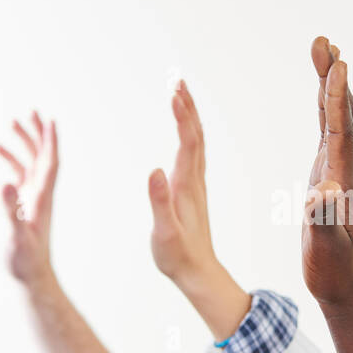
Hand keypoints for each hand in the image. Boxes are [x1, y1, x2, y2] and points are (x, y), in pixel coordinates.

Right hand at [0, 112, 58, 285]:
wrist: (33, 276)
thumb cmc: (26, 260)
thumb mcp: (17, 235)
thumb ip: (11, 210)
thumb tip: (5, 183)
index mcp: (43, 198)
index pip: (51, 162)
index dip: (51, 141)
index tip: (49, 119)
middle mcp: (41, 194)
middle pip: (43, 157)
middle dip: (38, 134)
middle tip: (31, 111)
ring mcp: (34, 199)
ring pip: (32, 164)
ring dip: (25, 144)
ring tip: (12, 124)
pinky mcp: (26, 206)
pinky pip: (21, 176)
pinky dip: (13, 161)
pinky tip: (0, 152)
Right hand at [148, 80, 219, 288]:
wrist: (197, 272)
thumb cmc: (177, 256)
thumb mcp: (164, 232)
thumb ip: (160, 202)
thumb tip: (155, 170)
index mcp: (186, 186)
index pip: (188, 142)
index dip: (182, 116)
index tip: (174, 91)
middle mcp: (194, 180)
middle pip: (196, 135)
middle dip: (187, 106)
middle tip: (177, 79)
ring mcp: (195, 184)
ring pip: (196, 142)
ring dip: (189, 116)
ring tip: (179, 94)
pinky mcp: (192, 190)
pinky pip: (193, 152)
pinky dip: (188, 132)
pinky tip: (183, 129)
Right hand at [302, 39, 352, 352]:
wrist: (345, 284)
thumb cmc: (333, 268)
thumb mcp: (325, 247)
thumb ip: (323, 219)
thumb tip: (324, 193)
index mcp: (343, 181)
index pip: (341, 131)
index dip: (337, 97)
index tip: (337, 62)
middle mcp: (345, 169)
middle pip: (343, 113)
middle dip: (334, 76)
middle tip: (324, 41)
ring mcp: (339, 171)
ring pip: (338, 118)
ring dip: (331, 85)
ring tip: (324, 53)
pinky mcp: (331, 177)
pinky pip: (330, 132)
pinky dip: (325, 108)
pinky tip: (321, 98)